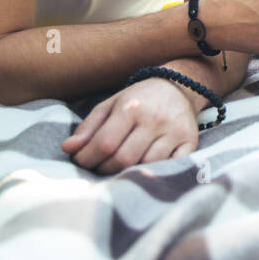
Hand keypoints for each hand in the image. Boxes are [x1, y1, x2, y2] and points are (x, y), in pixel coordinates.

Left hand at [61, 78, 199, 173]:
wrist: (178, 87)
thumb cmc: (139, 99)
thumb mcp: (110, 105)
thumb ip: (89, 127)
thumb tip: (68, 149)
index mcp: (131, 107)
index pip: (104, 144)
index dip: (87, 159)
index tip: (81, 161)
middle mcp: (155, 119)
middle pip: (124, 158)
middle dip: (105, 168)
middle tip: (99, 166)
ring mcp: (175, 131)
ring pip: (146, 165)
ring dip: (127, 172)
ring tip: (119, 167)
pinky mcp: (190, 141)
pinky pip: (171, 166)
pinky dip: (155, 171)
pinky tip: (144, 168)